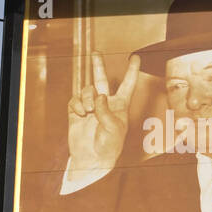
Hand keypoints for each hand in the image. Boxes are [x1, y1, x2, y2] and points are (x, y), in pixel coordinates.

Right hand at [66, 52, 140, 180]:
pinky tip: (81, 115)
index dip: (132, 71)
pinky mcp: (77, 112)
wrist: (92, 159)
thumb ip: (106, 110)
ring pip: (87, 90)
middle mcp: (105, 103)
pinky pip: (75, 100)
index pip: (127, 84)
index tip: (136, 57)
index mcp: (120, 105)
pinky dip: (78, 105)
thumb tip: (98, 96)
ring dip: (86, 98)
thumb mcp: (114, 127)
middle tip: (96, 52)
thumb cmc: (109, 146)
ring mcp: (90, 107)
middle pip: (102, 79)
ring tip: (88, 111)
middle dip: (98, 65)